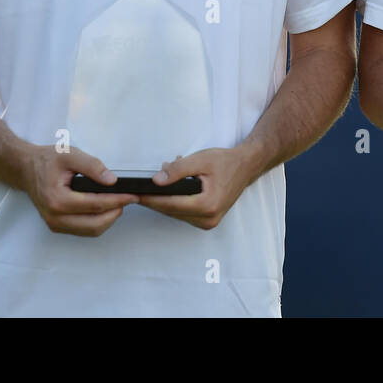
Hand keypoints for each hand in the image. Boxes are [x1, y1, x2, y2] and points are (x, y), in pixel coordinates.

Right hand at [20, 143, 136, 235]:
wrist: (26, 169)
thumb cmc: (47, 161)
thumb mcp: (70, 155)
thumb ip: (92, 166)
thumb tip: (112, 181)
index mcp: (57, 199)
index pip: (95, 205)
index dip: (117, 200)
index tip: (132, 195)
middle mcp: (54, 216)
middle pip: (95, 224)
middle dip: (115, 212)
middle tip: (128, 199)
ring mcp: (55, 224)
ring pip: (91, 231)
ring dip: (108, 219)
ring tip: (118, 202)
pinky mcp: (57, 226)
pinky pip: (84, 230)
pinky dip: (98, 222)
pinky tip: (105, 208)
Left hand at [137, 146, 258, 229]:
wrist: (246, 166)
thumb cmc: (227, 162)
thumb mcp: (200, 160)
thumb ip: (177, 170)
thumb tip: (156, 181)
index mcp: (208, 205)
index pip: (171, 204)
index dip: (151, 199)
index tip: (136, 194)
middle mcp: (208, 218)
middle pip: (171, 211)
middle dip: (155, 199)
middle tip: (140, 188)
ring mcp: (208, 222)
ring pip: (176, 214)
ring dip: (165, 200)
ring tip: (158, 183)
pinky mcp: (208, 221)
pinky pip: (184, 214)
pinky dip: (176, 202)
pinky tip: (172, 190)